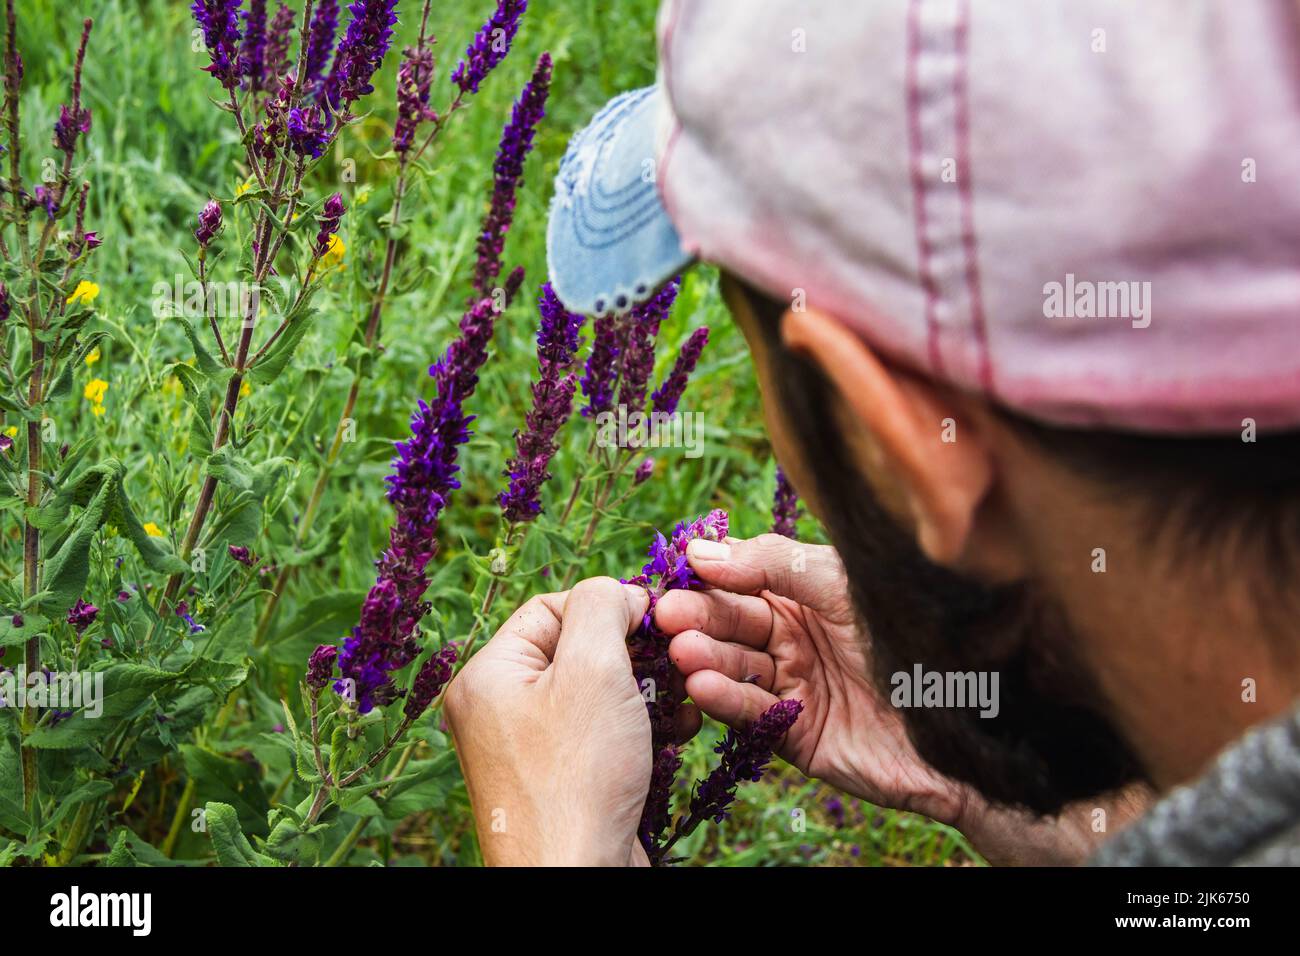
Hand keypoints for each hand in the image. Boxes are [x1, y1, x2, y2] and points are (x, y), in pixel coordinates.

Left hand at [444, 577, 652, 866]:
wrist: (576, 879)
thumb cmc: (578, 778)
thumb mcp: (593, 670)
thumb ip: (600, 607)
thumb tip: (614, 590)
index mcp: (487, 674)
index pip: (551, 607)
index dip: (607, 607)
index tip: (655, 623)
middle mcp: (496, 709)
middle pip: (576, 650)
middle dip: (632, 655)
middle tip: (674, 666)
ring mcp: (525, 749)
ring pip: (595, 693)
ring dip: (645, 691)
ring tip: (679, 705)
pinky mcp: (558, 781)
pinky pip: (599, 734)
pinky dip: (638, 727)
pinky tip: (672, 734)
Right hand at [656, 533, 1148, 864]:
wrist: (975, 719)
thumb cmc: (916, 635)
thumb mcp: (842, 583)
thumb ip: (776, 563)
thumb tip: (701, 549)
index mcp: (803, 593)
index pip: (742, 578)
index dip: (709, 574)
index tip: (677, 567)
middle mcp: (792, 636)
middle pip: (730, 622)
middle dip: (697, 617)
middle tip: (666, 613)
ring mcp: (792, 684)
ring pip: (733, 666)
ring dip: (704, 658)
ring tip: (683, 651)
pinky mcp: (794, 732)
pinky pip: (751, 712)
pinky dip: (725, 700)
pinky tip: (701, 685)